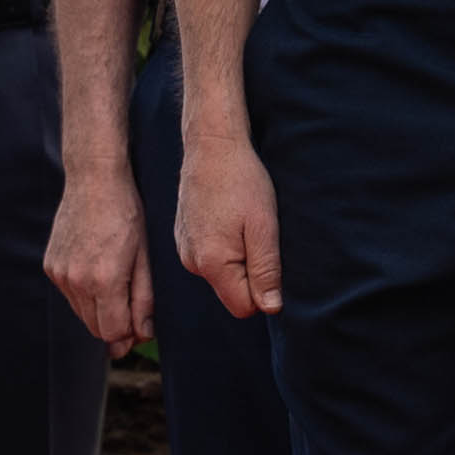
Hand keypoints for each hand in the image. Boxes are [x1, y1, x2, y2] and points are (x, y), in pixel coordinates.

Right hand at [47, 157, 152, 352]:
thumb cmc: (125, 214)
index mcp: (104, 280)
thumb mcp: (144, 257)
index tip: (140, 326)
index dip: (129, 334)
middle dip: (115, 326)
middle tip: (132, 311)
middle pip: (95, 329)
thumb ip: (143, 300)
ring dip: (100, 310)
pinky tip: (97, 271)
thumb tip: (143, 333)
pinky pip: (70, 296)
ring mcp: (59, 275)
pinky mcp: (50, 267)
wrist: (93, 181)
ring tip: (116, 283)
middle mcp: (76, 281)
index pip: (112, 332)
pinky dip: (85, 294)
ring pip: (81, 314)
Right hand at [176, 114, 282, 321]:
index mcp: (212, 263)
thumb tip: (270, 309)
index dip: (263, 292)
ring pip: (221, 274)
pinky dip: (222, 245)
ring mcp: (184, 249)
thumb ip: (266, 272)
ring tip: (242, 222)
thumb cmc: (242, 182)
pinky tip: (227, 217)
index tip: (269, 258)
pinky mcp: (183, 237)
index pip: (243, 307)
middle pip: (231, 291)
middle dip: (250, 273)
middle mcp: (192, 262)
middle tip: (257, 235)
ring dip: (237, 257)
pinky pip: (209, 257)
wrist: (212, 146)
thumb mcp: (264, 227)